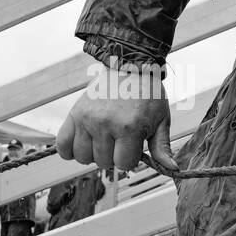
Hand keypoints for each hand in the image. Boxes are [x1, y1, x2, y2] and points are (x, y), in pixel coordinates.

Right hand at [57, 63, 177, 171]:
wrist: (129, 65)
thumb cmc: (148, 95)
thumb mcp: (161, 120)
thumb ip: (162, 147)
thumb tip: (172, 169)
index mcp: (129, 128)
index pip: (124, 164)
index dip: (130, 158)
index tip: (133, 144)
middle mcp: (105, 124)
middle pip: (104, 162)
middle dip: (113, 155)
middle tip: (119, 139)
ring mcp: (86, 119)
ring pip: (83, 157)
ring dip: (93, 154)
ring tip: (103, 140)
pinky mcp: (74, 114)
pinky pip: (63, 145)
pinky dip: (70, 150)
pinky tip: (83, 143)